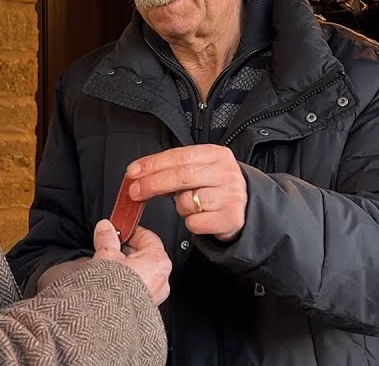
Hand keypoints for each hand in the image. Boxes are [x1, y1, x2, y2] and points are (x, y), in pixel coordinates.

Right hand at [92, 220, 171, 304]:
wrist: (110, 321)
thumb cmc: (115, 292)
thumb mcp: (107, 256)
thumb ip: (107, 238)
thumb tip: (105, 228)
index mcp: (159, 261)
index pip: (148, 237)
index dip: (130, 232)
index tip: (118, 231)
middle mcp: (162, 278)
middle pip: (145, 255)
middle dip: (126, 250)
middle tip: (110, 248)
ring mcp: (155, 294)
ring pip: (142, 272)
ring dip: (126, 267)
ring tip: (108, 268)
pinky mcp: (146, 307)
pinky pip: (139, 287)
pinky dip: (128, 282)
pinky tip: (112, 284)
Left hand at [128, 145, 247, 241]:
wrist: (245, 208)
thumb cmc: (215, 187)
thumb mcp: (201, 169)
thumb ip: (175, 169)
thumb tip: (139, 175)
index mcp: (216, 154)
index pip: (179, 156)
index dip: (153, 164)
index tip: (133, 172)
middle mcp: (226, 173)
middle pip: (181, 176)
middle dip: (153, 183)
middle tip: (135, 191)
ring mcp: (230, 195)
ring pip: (187, 201)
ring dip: (179, 206)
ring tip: (189, 204)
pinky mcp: (230, 218)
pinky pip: (195, 222)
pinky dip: (190, 222)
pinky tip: (200, 217)